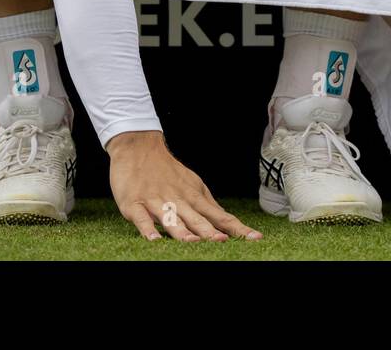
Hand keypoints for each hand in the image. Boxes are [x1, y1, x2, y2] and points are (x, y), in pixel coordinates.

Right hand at [106, 131, 262, 242]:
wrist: (139, 147)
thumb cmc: (167, 171)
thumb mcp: (192, 185)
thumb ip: (207, 206)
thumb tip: (228, 224)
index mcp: (195, 197)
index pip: (220, 216)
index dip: (237, 228)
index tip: (255, 238)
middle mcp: (179, 200)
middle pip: (197, 219)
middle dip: (209, 232)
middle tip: (223, 241)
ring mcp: (156, 201)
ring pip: (171, 219)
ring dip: (181, 231)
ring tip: (192, 242)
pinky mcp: (134, 203)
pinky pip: (141, 219)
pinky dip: (148, 229)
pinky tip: (153, 240)